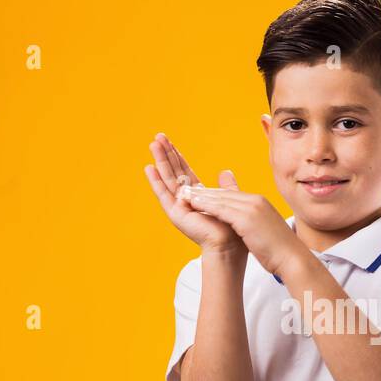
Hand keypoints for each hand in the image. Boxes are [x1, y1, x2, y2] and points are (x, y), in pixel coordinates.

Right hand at [144, 133, 245, 255]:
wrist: (229, 245)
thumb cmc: (231, 228)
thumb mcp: (228, 199)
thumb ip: (225, 186)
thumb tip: (225, 171)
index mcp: (197, 196)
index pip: (184, 171)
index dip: (177, 156)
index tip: (169, 140)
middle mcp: (185, 200)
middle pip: (173, 172)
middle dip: (166, 153)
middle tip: (158, 136)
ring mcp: (178, 206)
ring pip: (167, 178)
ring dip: (160, 161)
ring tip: (153, 144)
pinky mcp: (175, 213)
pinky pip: (164, 194)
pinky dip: (156, 181)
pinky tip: (149, 168)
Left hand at [182, 185, 309, 278]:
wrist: (292, 258)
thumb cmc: (279, 250)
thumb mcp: (265, 231)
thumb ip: (253, 223)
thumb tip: (245, 227)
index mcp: (260, 203)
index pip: (231, 195)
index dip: (213, 194)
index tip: (198, 194)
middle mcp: (255, 200)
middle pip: (223, 193)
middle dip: (203, 191)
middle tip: (185, 189)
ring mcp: (251, 207)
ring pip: (220, 198)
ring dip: (200, 195)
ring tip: (183, 194)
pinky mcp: (246, 218)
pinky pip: (220, 208)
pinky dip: (205, 205)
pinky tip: (192, 204)